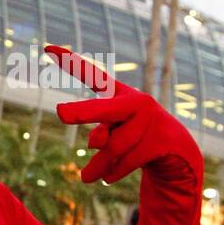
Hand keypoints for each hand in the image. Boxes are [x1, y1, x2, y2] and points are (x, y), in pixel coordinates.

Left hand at [46, 45, 200, 183]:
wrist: (176, 150)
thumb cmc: (134, 137)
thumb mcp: (112, 135)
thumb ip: (100, 135)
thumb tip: (97, 142)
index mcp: (120, 95)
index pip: (93, 76)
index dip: (71, 63)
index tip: (47, 46)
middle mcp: (136, 102)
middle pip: (103, 111)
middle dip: (82, 113)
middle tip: (60, 112)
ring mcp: (151, 121)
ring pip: (111, 148)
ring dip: (97, 166)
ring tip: (86, 177)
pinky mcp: (161, 141)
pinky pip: (125, 162)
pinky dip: (112, 173)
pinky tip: (107, 177)